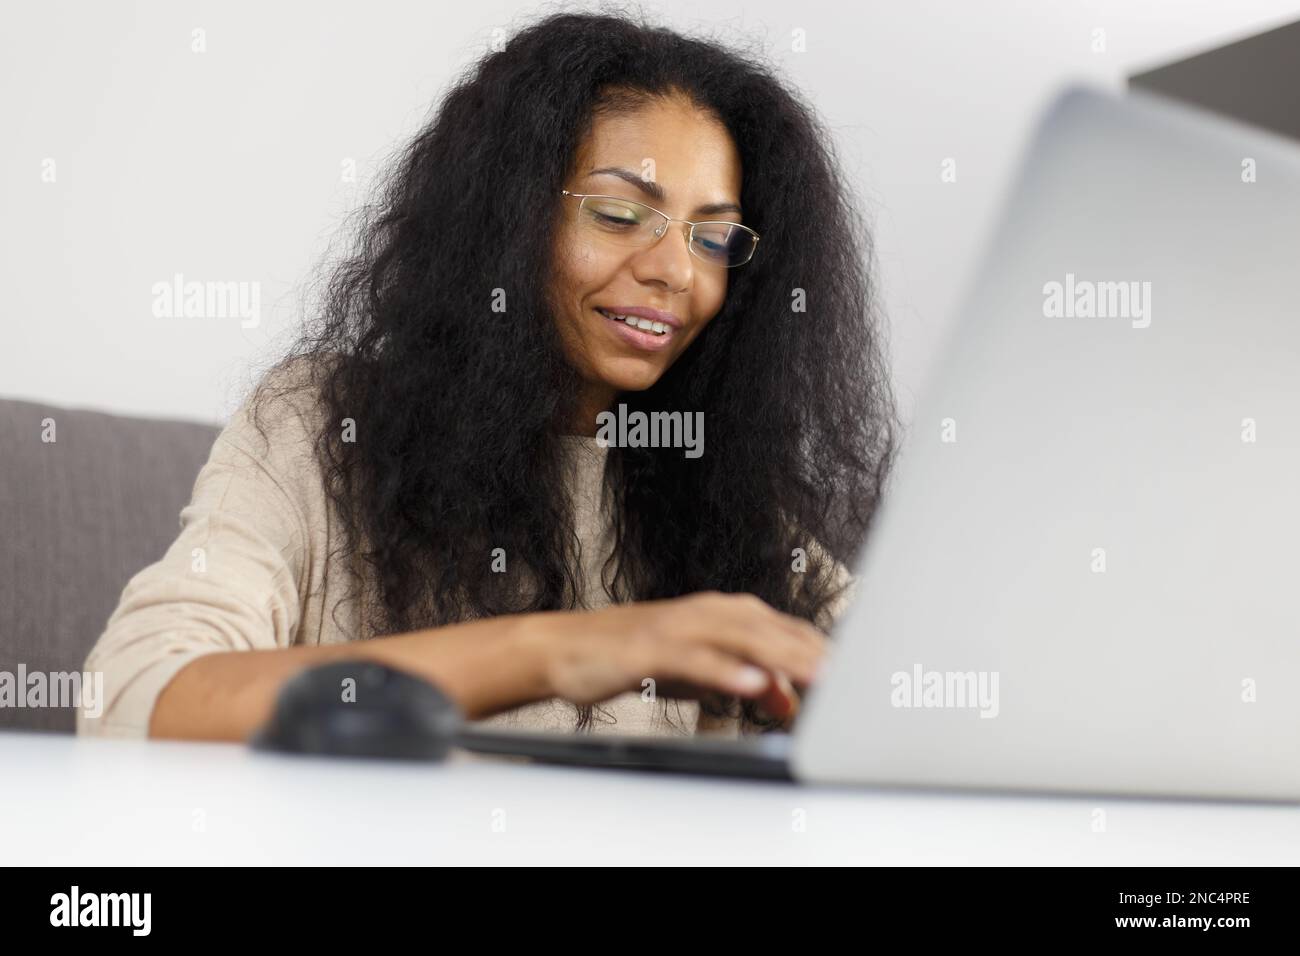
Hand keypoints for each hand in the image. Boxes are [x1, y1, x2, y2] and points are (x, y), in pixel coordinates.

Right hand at [522, 591, 825, 722]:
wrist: (566, 647)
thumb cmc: (632, 653)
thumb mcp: (696, 671)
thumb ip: (744, 676)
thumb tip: (788, 696)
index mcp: (720, 613)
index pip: (782, 628)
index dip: (819, 650)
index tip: (854, 673)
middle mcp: (704, 612)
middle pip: (769, 628)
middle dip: (811, 652)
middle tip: (848, 677)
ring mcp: (677, 627)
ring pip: (738, 636)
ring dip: (780, 656)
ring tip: (815, 676)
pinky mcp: (650, 647)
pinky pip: (693, 658)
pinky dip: (723, 669)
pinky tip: (750, 683)